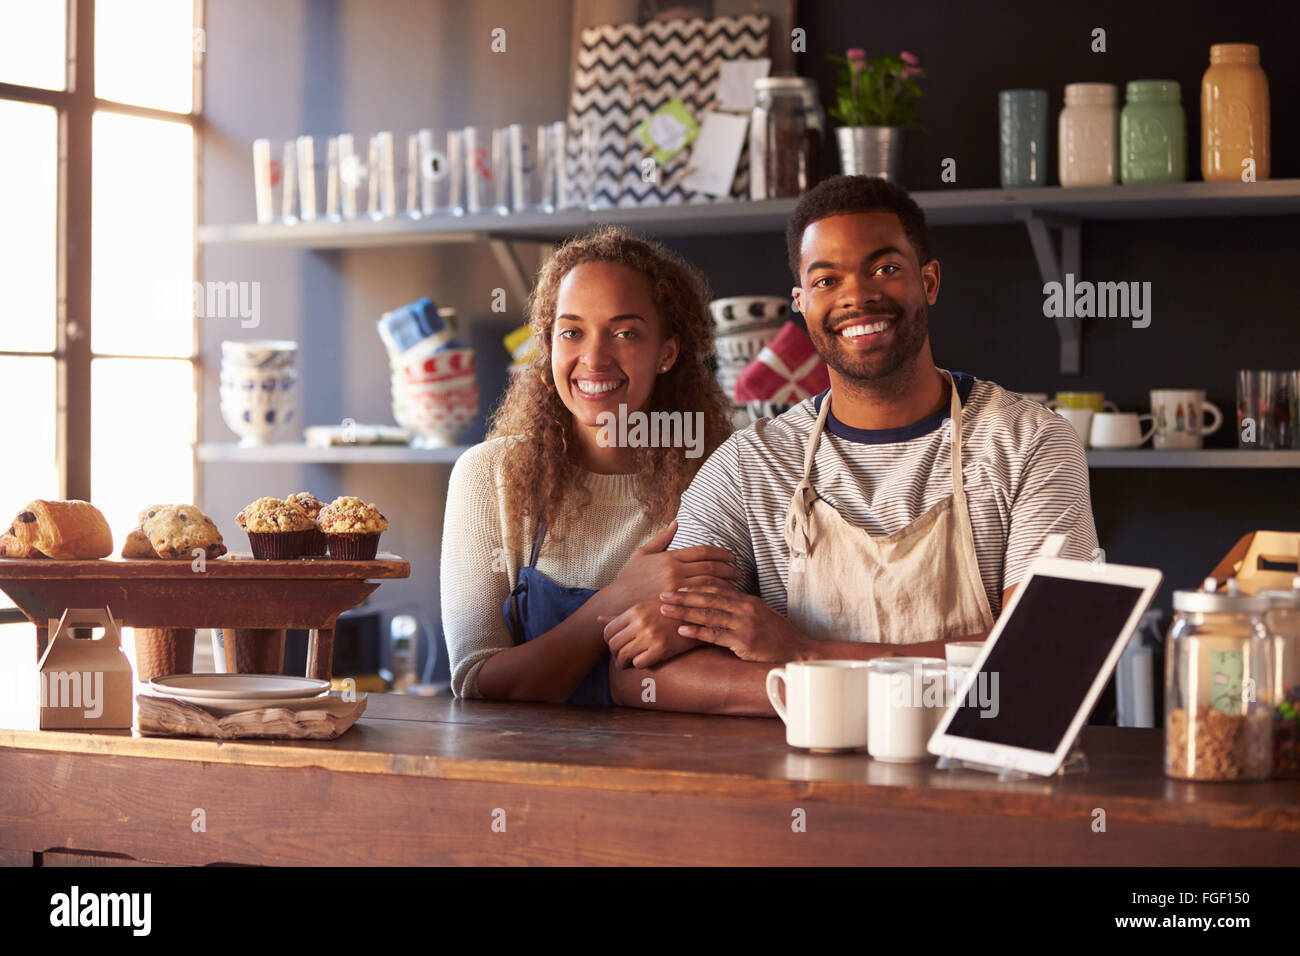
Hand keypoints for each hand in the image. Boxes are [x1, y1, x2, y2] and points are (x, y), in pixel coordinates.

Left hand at [597, 600, 699, 668]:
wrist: (698, 617)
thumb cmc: (671, 613)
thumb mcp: (646, 607)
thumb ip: (622, 616)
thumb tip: (599, 619)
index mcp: (635, 610)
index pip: (608, 631)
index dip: (609, 642)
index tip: (616, 645)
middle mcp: (640, 622)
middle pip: (613, 645)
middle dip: (614, 654)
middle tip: (620, 658)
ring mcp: (650, 636)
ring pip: (624, 656)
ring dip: (623, 663)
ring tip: (628, 663)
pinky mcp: (661, 649)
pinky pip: (639, 663)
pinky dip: (639, 664)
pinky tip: (645, 661)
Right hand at [600, 520, 740, 611]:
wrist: (616, 602)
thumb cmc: (629, 577)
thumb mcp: (642, 553)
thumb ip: (662, 538)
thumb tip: (677, 522)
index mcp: (670, 557)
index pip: (702, 552)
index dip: (720, 553)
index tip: (731, 556)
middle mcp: (675, 571)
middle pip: (710, 568)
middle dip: (728, 569)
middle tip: (739, 571)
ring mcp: (676, 589)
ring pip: (709, 584)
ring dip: (725, 584)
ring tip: (735, 585)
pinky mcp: (676, 605)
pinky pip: (701, 601)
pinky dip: (715, 598)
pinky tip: (723, 599)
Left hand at [657, 586, 809, 662]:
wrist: (795, 649)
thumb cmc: (775, 633)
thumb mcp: (759, 613)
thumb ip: (739, 606)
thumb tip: (719, 600)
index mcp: (746, 600)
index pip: (716, 588)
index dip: (694, 587)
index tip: (675, 585)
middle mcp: (744, 608)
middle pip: (708, 598)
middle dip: (683, 595)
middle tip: (663, 594)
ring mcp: (744, 624)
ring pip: (709, 614)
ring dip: (685, 611)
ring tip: (666, 610)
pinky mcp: (743, 641)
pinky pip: (716, 635)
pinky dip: (697, 631)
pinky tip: (682, 630)